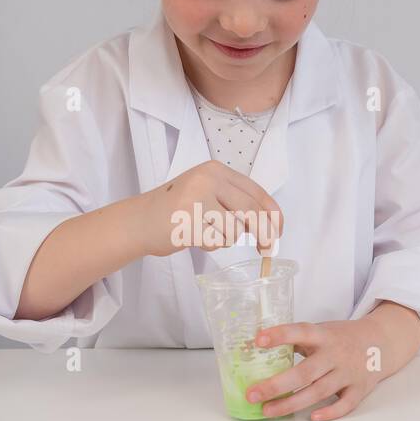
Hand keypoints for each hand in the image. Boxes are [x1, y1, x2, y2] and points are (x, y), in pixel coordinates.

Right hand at [136, 161, 282, 257]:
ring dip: (226, 239)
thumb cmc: (176, 209)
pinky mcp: (188, 222)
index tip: (279, 231)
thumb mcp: (206, 192)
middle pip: (251, 212)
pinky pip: (216, 241)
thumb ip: (235, 201)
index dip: (274, 214)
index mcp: (216, 170)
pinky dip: (210, 245)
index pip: (257, 192)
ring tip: (206, 232)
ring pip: (235, 230)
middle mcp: (208, 180)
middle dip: (264, 234)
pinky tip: (194, 236)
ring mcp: (197, 200)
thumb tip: (270, 225)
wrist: (140, 220)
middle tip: (266, 250)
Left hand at [246, 318, 383, 420]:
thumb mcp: (321, 331)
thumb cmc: (341, 338)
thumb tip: (257, 350)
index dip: (280, 335)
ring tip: (267, 410)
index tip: (257, 340)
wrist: (381, 342)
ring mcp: (349, 373)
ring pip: (319, 392)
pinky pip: (344, 404)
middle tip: (252, 394)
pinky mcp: (359, 389)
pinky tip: (311, 417)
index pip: (300, 332)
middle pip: (305, 372)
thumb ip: (295, 341)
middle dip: (276, 385)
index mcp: (324, 336)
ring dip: (291, 403)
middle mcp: (336, 354)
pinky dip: (329, 412)